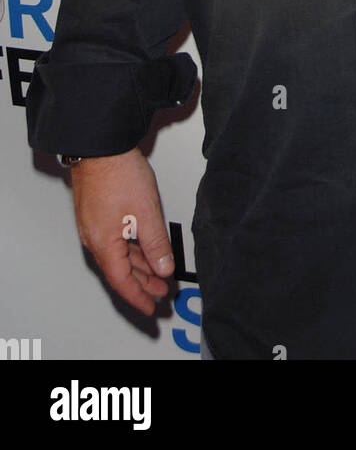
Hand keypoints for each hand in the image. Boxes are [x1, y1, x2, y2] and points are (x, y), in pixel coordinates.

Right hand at [69, 146, 174, 315]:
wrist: (99, 145)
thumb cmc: (117, 173)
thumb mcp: (146, 212)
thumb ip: (156, 244)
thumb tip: (164, 268)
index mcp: (104, 244)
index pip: (122, 282)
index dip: (139, 297)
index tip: (152, 307)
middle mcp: (94, 239)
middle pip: (120, 271)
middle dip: (143, 284)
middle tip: (162, 292)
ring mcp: (93, 226)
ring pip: (118, 256)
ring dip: (139, 267)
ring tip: (158, 274)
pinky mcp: (96, 214)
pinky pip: (115, 242)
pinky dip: (132, 251)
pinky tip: (144, 250)